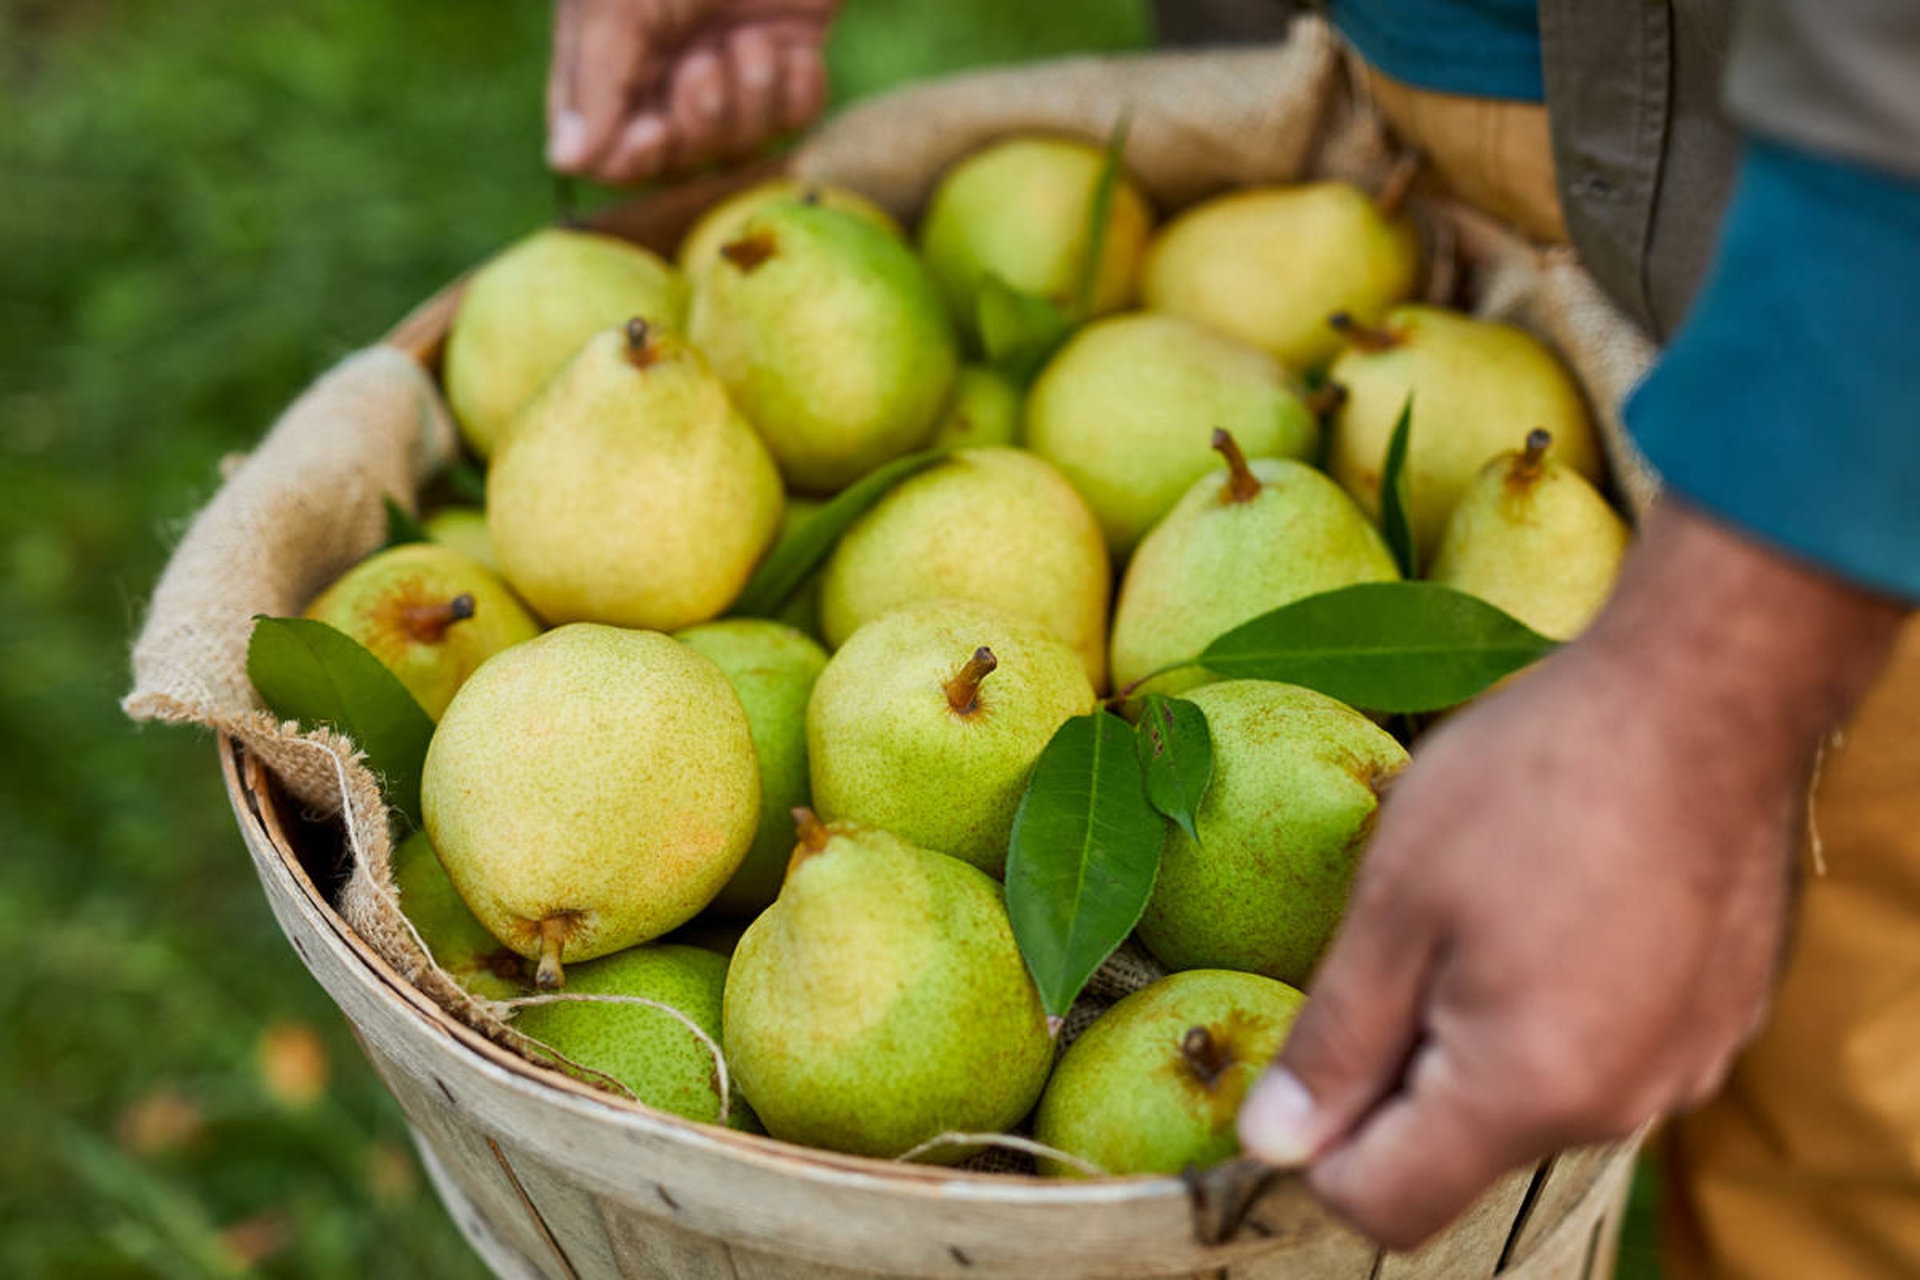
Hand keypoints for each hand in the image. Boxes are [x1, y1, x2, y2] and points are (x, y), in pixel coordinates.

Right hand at [547, 0, 840, 183]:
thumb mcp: (619, 3)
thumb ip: (596, 83)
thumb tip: (568, 163)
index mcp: (611, 55)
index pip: (611, 149)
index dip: (632, 159)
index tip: (652, 130)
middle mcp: (668, 68)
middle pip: (678, 159)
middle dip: (696, 124)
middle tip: (702, 66)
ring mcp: (730, 66)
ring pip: (738, 144)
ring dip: (747, 101)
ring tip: (749, 41)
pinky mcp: (792, 56)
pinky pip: (795, 119)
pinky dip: (795, 92)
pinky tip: (791, 48)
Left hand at [1237, 500, 1904, 1249]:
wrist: (1705, 694)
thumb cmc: (1534, 781)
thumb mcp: (1395, 902)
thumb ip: (1335, 1040)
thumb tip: (1272, 1145)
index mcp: (1524, 1091)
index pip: (1384, 1203)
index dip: (1315, 1145)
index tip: (1307, 1053)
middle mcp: (1616, 1109)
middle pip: (1456, 1151)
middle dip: (1398, 1074)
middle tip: (1398, 940)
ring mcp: (1679, 1068)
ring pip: (1527, 1099)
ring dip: (1475, 1033)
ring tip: (1483, 906)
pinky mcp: (1714, 1021)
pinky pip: (1600, 1054)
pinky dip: (1555, 1006)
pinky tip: (1554, 903)